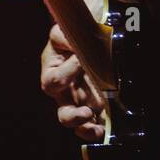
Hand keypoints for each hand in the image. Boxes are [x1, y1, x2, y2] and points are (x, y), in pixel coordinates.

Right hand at [40, 24, 105, 141]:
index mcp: (52, 72)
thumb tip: (74, 44)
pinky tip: (106, 128)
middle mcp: (65, 92)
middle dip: (74, 118)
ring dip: (87, 129)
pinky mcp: (95, 104)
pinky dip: (100, 128)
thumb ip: (63, 35)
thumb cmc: (70, 33)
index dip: (70, 70)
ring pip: (80, 124)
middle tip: (87, 112)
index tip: (82, 57)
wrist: (85, 35)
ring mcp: (80, 100)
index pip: (56, 79)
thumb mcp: (63, 30)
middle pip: (63, 113)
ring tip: (97, 128)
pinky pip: (95, 122)